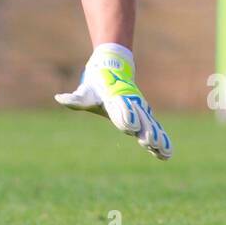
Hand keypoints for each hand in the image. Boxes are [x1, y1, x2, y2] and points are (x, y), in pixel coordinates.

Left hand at [54, 43, 171, 159]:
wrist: (113, 70)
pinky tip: (166, 154)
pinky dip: (161, 139)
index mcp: (116, 99)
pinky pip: (155, 128)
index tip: (131, 128)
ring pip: (151, 124)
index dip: (126, 118)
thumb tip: (59, 98)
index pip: (122, 110)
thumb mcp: (85, 91)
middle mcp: (131, 104)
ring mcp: (140, 109)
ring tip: (163, 152)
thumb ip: (74, 98)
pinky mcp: (145, 115)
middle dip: (145, 130)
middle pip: (140, 119)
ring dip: (157, 137)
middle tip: (148, 142)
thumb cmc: (96, 84)